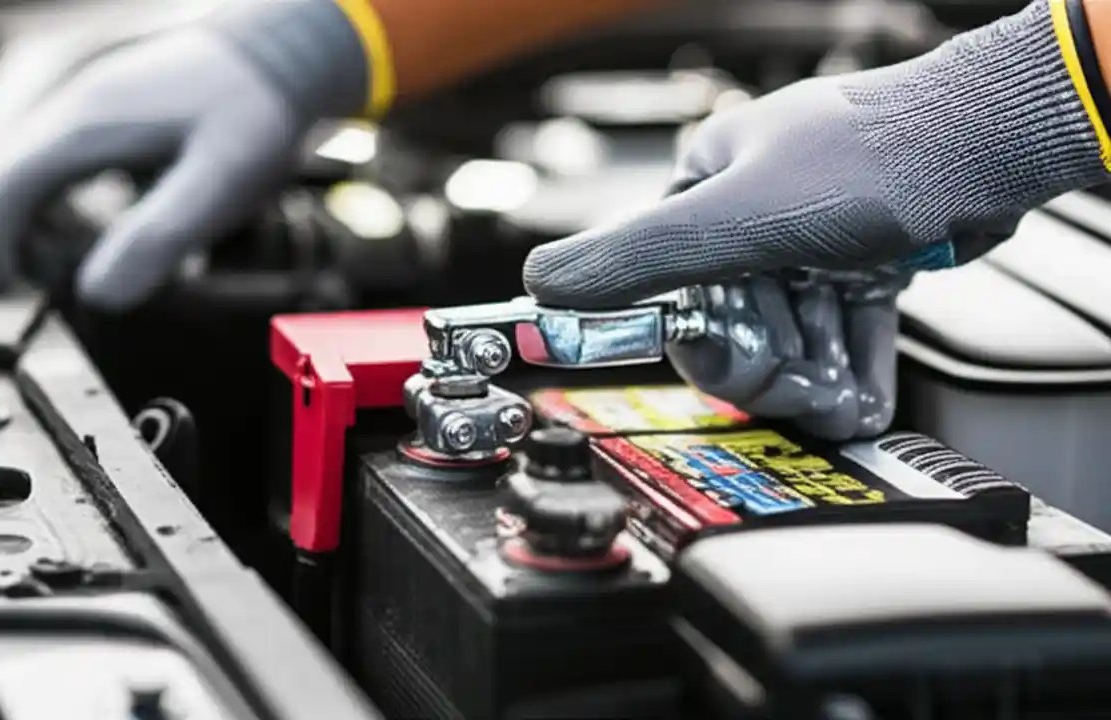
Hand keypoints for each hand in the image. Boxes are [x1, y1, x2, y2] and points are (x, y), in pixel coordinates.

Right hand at [0, 2, 366, 310]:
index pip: (11, 186)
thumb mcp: (217, 184)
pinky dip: (68, 188)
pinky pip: (73, 147)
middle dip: (12, 232)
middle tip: (27, 285)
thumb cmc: (259, 113)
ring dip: (39, 210)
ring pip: (42, 157)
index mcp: (91, 125)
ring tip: (62, 261)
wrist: (294, 47)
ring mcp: (104, 96)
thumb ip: (158, 238)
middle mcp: (84, 104)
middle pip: (17, 172)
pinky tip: (101, 215)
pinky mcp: (128, 99)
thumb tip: (99, 295)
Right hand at [524, 0, 1108, 437]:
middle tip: (798, 393)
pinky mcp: (866, 254)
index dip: (696, 341)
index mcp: (709, 186)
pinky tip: (858, 396)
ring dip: (813, 374)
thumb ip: (636, 257)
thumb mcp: (731, 218)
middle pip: (737, 317)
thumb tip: (541, 281)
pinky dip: (849, 362)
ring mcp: (815, 233)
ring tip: (838, 402)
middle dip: (768, 367)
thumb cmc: (867, 162)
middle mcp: (756, 207)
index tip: (725, 372)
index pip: (671, 286)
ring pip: (793, 326)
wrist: (991, 145)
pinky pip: (843, 322)